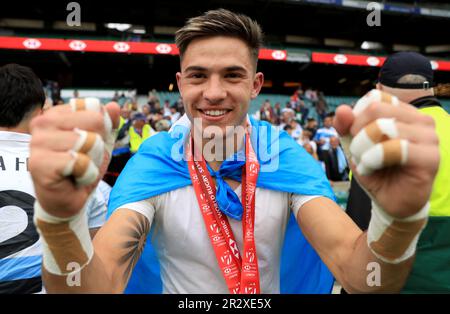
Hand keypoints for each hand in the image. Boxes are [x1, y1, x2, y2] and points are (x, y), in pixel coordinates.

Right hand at [29, 100, 119, 217]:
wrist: (68, 200)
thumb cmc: (82, 169)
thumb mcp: (102, 143)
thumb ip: (108, 123)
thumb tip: (114, 106)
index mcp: (57, 114)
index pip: (94, 108)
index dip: (102, 130)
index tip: (88, 145)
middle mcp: (43, 122)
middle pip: (95, 122)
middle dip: (99, 145)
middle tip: (84, 159)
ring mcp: (38, 142)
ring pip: (89, 141)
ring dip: (92, 161)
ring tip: (78, 169)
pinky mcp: (39, 163)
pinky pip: (80, 161)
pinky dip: (85, 173)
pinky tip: (73, 178)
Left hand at [334, 90, 438, 217]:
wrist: (389, 202)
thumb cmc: (375, 171)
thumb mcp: (354, 145)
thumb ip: (346, 126)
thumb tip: (341, 109)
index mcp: (405, 113)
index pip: (374, 98)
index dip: (356, 118)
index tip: (356, 137)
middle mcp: (421, 120)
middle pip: (375, 109)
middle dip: (357, 134)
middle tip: (359, 154)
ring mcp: (429, 137)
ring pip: (382, 127)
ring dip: (363, 150)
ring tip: (366, 164)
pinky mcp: (430, 157)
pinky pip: (394, 148)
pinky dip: (373, 159)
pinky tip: (371, 169)